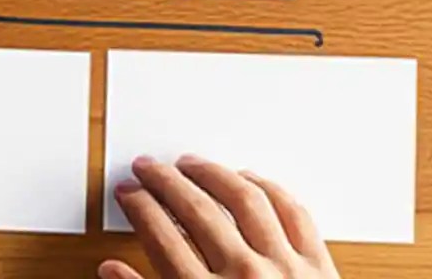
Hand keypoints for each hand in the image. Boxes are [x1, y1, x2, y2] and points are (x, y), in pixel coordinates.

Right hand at [99, 156, 340, 278]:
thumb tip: (111, 271)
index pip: (161, 235)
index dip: (139, 206)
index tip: (128, 192)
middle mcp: (245, 278)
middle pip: (196, 209)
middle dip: (164, 181)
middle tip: (148, 167)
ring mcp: (285, 269)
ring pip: (244, 198)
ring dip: (212, 173)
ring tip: (191, 163)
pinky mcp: (320, 268)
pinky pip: (293, 212)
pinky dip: (269, 189)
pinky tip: (249, 179)